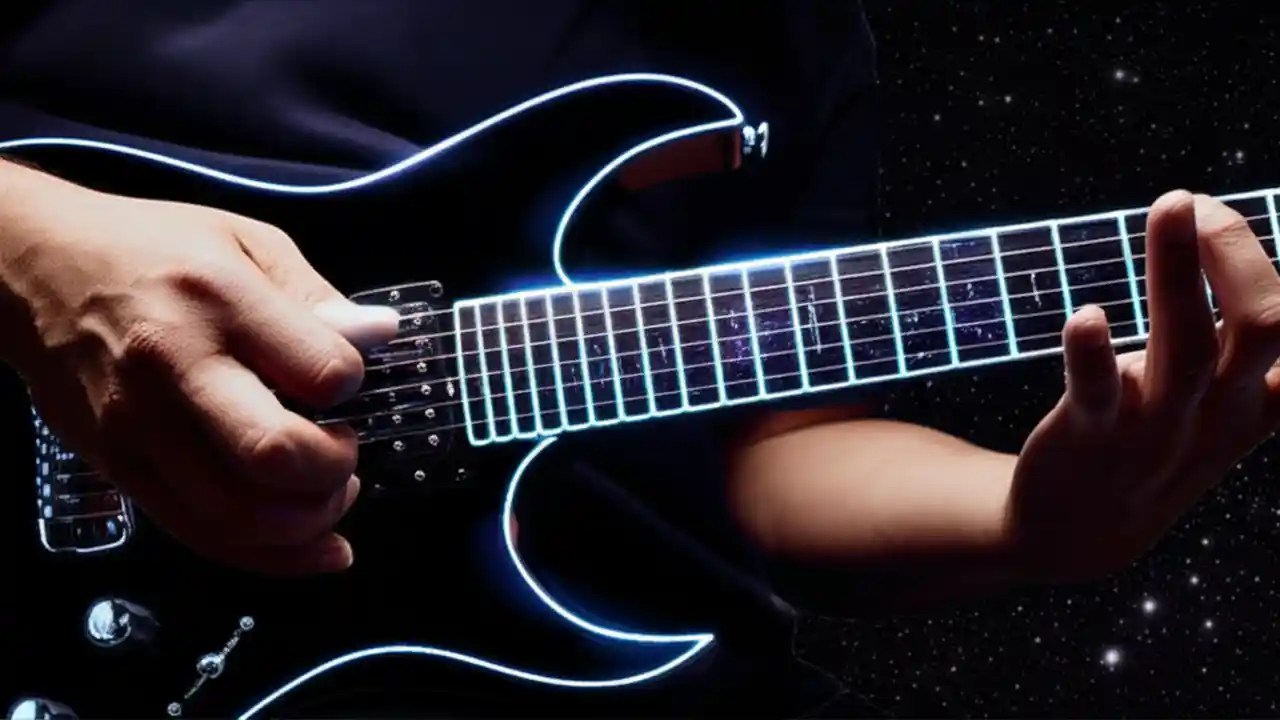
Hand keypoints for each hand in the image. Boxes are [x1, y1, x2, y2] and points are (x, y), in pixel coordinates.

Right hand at [0, 165, 398, 573]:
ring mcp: (139, 427)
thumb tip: (381, 335)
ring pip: (239, 515)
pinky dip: (270, 555)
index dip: (354, 387)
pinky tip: (316, 546)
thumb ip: (315, 296)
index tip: (347, 382)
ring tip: (331, 493)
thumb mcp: (246, 241)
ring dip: (310, 522)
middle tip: (344, 450)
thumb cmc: (151, 248)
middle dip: (334, 470)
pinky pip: (201, 533)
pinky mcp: (120, 467)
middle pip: (273, 454)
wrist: (34, 269)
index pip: (322, 372)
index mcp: (218, 299)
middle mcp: (174, 367)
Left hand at [1007, 190, 1279, 582]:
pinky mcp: (1090, 432)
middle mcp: (1219, 409)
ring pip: (1188, 347)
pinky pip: (1098, 392)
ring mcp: (1157, 424)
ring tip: (1172, 204)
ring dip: (1179, 272)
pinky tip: (1086, 314)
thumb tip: (1235, 243)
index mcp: (1258, 398)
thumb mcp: (1220, 401)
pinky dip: (1093, 352)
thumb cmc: (1156, 441)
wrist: (1077, 530)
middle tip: (1197, 201)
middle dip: (1240, 253)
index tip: (1240, 215)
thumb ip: (1242, 336)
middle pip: (1264, 326)